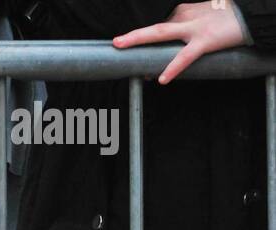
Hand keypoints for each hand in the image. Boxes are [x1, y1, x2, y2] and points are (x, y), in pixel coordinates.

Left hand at [114, 1, 244, 83]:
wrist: (252, 13)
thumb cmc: (227, 19)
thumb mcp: (202, 20)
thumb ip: (185, 33)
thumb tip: (167, 59)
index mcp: (184, 12)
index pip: (160, 28)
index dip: (145, 42)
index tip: (130, 50)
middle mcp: (185, 17)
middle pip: (155, 28)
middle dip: (132, 36)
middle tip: (115, 43)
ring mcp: (194, 29)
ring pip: (162, 34)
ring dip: (141, 41)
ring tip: (122, 48)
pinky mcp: (206, 40)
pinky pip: (186, 56)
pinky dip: (173, 67)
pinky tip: (163, 79)